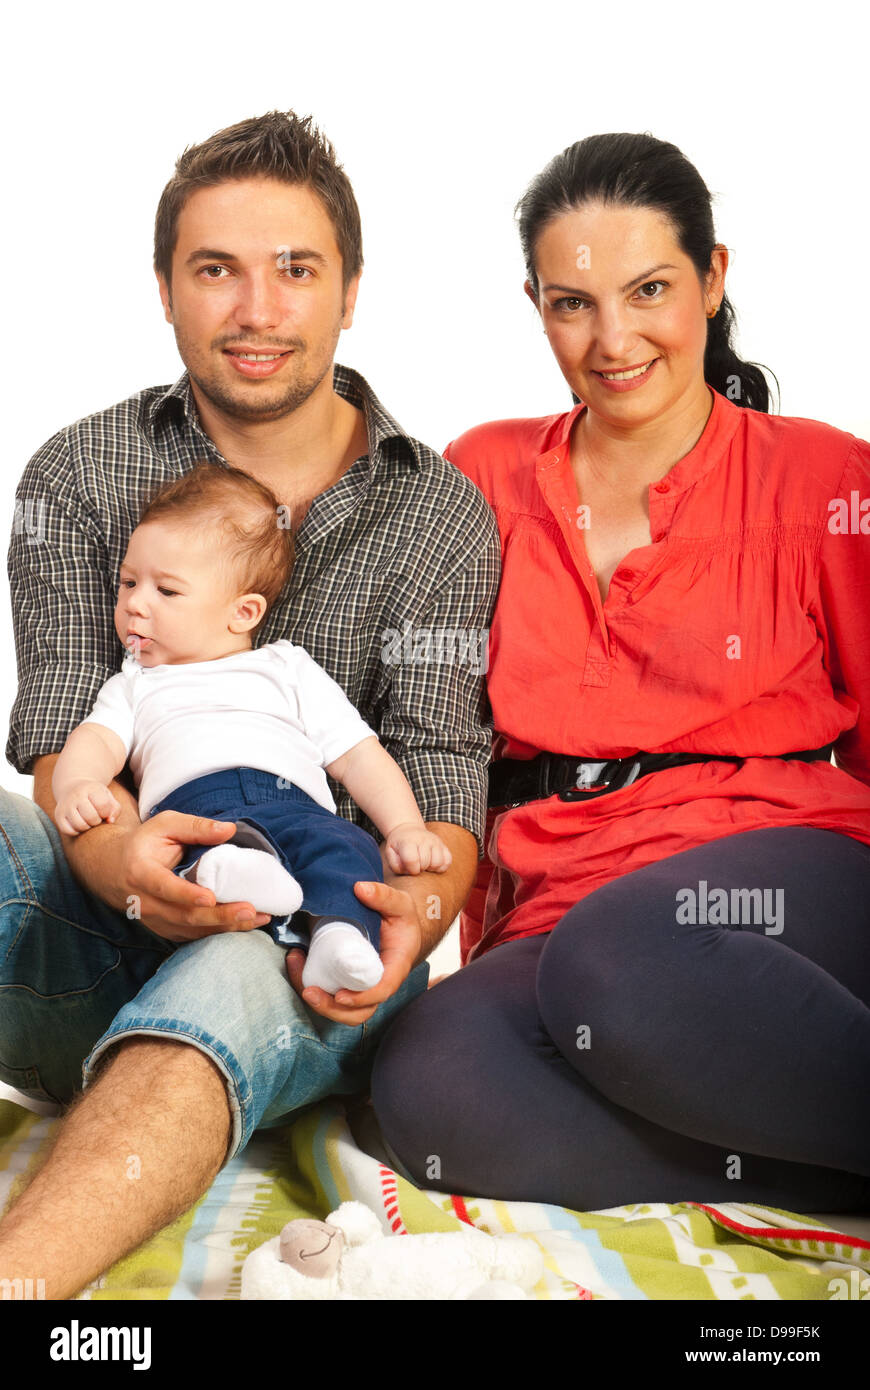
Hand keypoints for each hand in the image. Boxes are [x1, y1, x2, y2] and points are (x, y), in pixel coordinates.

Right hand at [54, 780, 121, 835]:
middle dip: (97, 820)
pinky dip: (76, 831)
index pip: (102, 805)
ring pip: (80, 825)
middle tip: (95, 816)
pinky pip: (69, 831)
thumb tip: (110, 821)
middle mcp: (76, 796)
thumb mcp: (107, 796)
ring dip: (87, 826)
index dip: (106, 812)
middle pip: (91, 817)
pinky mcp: (58, 815)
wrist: (72, 787)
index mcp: (91, 788)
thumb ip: (115, 809)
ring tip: (88, 820)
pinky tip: (79, 824)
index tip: (104, 811)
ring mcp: (65, 805)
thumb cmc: (95, 795)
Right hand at [113, 811, 271, 942]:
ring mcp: (155, 920)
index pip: (164, 888)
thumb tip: (229, 829)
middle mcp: (145, 902)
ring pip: (192, 929)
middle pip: (184, 915)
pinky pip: (194, 935)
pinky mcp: (166, 929)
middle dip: (219, 915)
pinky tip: (245, 925)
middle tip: (250, 910)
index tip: (210, 897)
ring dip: (226, 927)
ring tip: (258, 918)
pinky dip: (220, 932)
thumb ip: (196, 827)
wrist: (113, 869)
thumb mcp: (165, 824)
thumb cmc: (144, 843)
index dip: (186, 894)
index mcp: (141, 872)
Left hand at [285, 879, 421, 1024]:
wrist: (396, 927)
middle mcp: (378, 984)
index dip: (362, 998)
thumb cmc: (400, 919)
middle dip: (331, 1008)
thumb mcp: (399, 903)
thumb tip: (360, 888)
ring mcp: (360, 987)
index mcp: (395, 966)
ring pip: (340, 1010)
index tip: (340, 995)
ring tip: (296, 966)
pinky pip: (328, 993)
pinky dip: (308, 981)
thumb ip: (384, 895)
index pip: (383, 990)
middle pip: (359, 1012)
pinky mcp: (344, 982)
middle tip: (309, 991)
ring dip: (315, 998)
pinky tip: (297, 958)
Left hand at [383, 822, 452, 875]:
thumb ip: (395, 864)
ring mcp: (436, 842)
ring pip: (438, 863)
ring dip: (431, 868)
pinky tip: (433, 864)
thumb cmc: (399, 845)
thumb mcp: (390, 852)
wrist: (408, 830)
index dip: (411, 869)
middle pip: (425, 863)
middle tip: (415, 865)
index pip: (412, 860)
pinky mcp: (444, 846)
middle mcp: (424, 840)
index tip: (409, 868)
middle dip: (419, 869)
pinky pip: (448, 861)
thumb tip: (408, 870)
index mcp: (408, 841)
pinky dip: (441, 866)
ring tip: (424, 864)